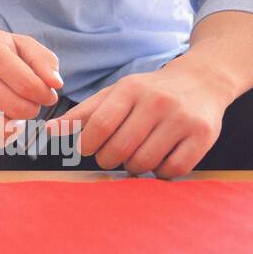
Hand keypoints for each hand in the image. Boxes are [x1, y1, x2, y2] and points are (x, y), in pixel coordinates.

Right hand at [0, 29, 62, 147]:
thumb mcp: (18, 44)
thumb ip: (43, 60)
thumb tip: (56, 84)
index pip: (29, 86)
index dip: (46, 95)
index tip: (46, 94)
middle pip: (17, 109)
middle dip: (33, 110)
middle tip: (31, 103)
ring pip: (1, 128)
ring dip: (18, 126)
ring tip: (16, 114)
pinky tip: (2, 123)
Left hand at [44, 60, 229, 176]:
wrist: (201, 81)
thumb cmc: (148, 92)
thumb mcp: (115, 94)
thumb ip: (83, 113)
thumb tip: (49, 130)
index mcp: (130, 90)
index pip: (100, 126)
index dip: (88, 145)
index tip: (88, 149)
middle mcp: (157, 102)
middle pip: (121, 148)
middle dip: (109, 159)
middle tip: (112, 156)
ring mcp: (182, 119)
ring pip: (145, 162)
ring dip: (134, 167)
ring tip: (135, 156)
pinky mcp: (203, 135)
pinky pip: (173, 169)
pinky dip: (161, 173)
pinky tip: (159, 160)